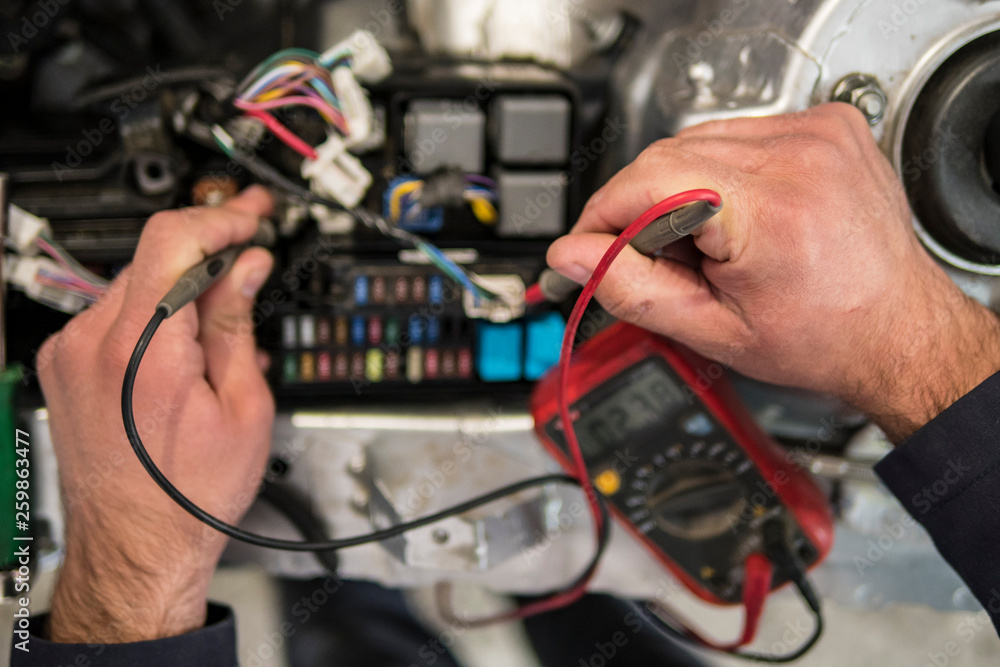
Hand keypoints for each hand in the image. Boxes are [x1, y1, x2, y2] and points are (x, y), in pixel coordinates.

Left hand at [37, 186, 275, 642]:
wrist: (136, 544)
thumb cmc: (188, 494)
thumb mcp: (242, 407)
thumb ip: (236, 322)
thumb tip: (246, 267)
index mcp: (142, 349)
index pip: (173, 241)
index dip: (220, 218)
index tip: (251, 217)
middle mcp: (92, 342)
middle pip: (154, 256)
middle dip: (209, 249)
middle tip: (253, 248)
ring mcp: (69, 353)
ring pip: (135, 282)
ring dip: (182, 284)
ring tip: (225, 317)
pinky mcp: (63, 365)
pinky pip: (114, 313)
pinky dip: (155, 313)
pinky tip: (186, 343)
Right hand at [547, 103, 999, 441]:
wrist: (897, 329)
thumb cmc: (826, 338)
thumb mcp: (712, 331)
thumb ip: (631, 289)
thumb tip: (572, 256)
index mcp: (771, 209)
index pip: (648, 180)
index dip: (605, 215)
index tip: (589, 245)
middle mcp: (799, 155)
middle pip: (668, 156)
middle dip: (642, 208)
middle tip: (657, 260)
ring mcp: (818, 132)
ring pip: (697, 141)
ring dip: (680, 189)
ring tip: (710, 245)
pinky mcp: (826, 125)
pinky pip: (737, 134)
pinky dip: (718, 173)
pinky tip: (738, 217)